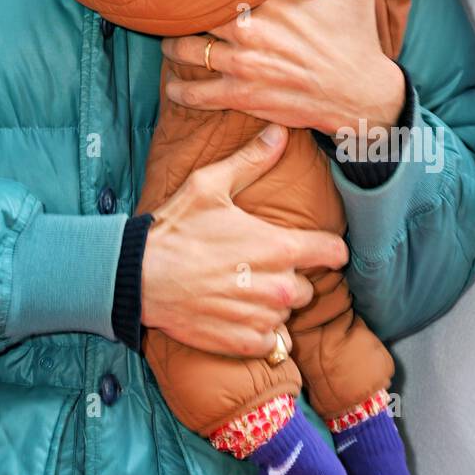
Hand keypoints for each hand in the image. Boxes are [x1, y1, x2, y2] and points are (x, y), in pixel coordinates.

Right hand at [140, 123, 349, 356]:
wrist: (141, 278)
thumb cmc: (177, 229)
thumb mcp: (210, 186)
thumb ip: (251, 160)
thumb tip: (280, 132)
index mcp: (279, 248)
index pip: (334, 253)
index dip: (328, 249)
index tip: (318, 248)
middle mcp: (279, 287)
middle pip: (308, 286)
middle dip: (288, 276)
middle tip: (255, 266)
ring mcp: (263, 318)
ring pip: (286, 313)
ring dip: (270, 303)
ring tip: (239, 288)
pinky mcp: (246, 343)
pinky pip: (271, 341)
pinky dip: (258, 331)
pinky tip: (234, 313)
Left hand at [161, 0, 405, 139]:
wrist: (363, 94)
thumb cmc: (357, 35)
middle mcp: (250, 27)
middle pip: (193, 12)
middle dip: (180, 10)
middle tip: (171, 7)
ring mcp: (244, 63)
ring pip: (186, 50)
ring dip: (173, 47)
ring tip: (171, 43)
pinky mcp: (243, 96)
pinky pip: (198, 95)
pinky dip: (181, 92)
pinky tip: (175, 88)